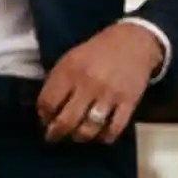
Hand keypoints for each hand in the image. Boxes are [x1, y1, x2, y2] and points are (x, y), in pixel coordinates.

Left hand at [37, 22, 163, 143]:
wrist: (133, 42)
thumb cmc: (98, 52)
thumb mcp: (71, 58)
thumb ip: (58, 82)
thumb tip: (47, 110)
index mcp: (70, 70)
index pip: (48, 103)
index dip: (44, 115)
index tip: (46, 119)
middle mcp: (88, 84)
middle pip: (66, 121)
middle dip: (57, 133)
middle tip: (55, 136)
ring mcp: (109, 95)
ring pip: (89, 129)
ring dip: (80, 136)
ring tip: (78, 134)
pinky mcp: (128, 102)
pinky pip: (113, 129)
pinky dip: (105, 136)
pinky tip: (101, 134)